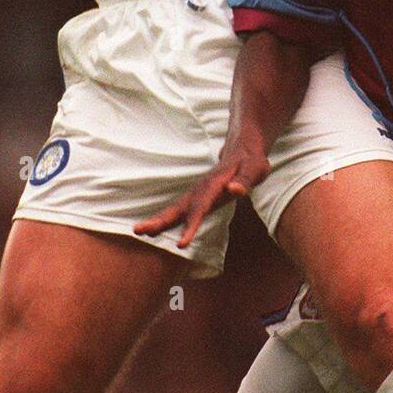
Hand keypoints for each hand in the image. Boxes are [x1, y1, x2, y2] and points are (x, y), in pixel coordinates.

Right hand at [133, 141, 271, 247]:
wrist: (243, 147)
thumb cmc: (251, 161)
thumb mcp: (255, 169)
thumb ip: (244, 180)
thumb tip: (234, 190)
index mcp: (215, 185)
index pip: (201, 208)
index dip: (191, 225)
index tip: (181, 244)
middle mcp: (201, 189)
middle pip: (179, 207)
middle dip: (160, 220)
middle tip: (138, 231)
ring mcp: (197, 192)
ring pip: (175, 208)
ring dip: (157, 219)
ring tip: (138, 230)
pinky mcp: (197, 197)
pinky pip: (178, 210)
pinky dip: (164, 219)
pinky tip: (153, 229)